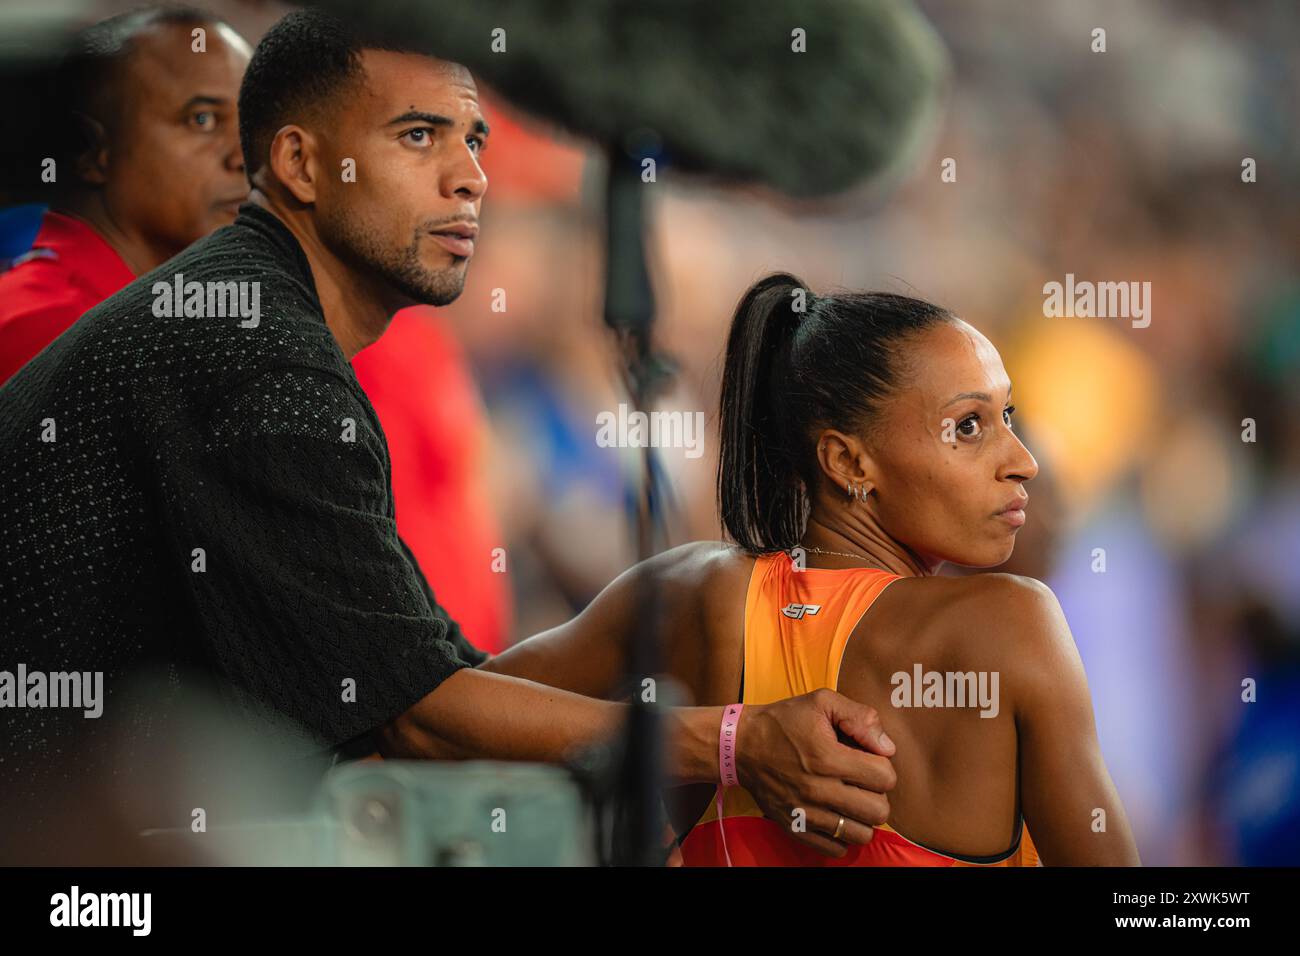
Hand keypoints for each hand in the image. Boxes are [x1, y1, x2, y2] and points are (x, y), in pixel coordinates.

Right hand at [736, 689, 896, 856]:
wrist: (741, 745)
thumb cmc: (784, 721)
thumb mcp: (822, 702)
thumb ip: (860, 717)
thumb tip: (888, 748)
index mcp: (827, 757)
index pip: (884, 778)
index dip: (882, 766)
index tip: (867, 760)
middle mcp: (818, 789)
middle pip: (878, 811)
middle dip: (877, 795)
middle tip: (862, 782)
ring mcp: (806, 813)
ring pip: (861, 834)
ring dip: (862, 818)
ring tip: (850, 800)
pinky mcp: (795, 827)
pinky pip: (835, 849)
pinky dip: (840, 836)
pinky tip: (834, 815)